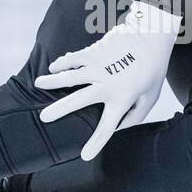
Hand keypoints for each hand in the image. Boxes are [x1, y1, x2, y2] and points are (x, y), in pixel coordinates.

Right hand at [35, 0, 181, 160]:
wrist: (152, 35)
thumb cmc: (153, 69)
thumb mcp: (151, 97)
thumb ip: (135, 116)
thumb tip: (117, 128)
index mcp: (123, 99)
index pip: (107, 127)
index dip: (95, 143)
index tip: (84, 156)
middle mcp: (108, 85)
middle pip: (79, 100)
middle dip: (60, 110)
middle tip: (44, 118)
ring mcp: (100, 67)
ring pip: (70, 76)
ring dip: (53, 81)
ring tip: (38, 84)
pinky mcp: (95, 51)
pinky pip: (73, 58)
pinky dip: (62, 62)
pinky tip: (53, 67)